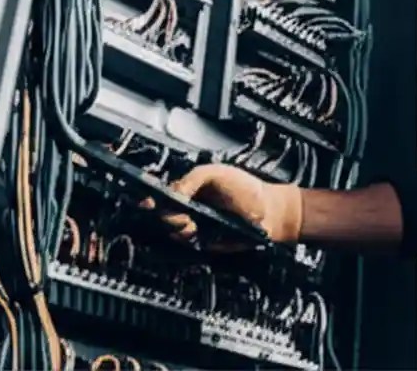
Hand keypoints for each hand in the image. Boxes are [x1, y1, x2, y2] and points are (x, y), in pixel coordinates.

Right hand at [139, 164, 303, 249]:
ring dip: (178, 227)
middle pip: (163, 213)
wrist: (268, 212)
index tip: (148, 200)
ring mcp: (196, 224)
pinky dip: (188, 239)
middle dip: (167, 214)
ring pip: (172, 230)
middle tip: (182, 214)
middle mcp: (190, 207)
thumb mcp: (218, 173)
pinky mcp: (204, 241)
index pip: (163, 192)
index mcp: (191, 188)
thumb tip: (174, 192)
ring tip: (191, 223)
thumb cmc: (247, 189)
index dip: (151, 197)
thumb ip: (193, 178)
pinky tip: (197, 232)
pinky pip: (187, 243)